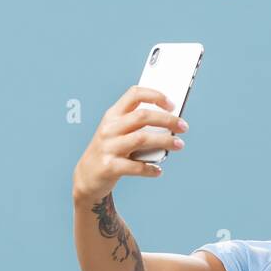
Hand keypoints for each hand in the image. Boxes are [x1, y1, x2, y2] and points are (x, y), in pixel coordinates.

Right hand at [71, 85, 188, 203]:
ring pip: (142, 139)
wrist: (86, 176)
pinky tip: (158, 170)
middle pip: (142, 116)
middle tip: (183, 126)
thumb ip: (138, 126)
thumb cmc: (109, 151)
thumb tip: (170, 126)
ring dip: (164, 141)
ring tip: (179, 145)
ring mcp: (108, 147)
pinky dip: (150, 169)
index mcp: (112, 115)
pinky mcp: (109, 167)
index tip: (172, 104)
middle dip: (167, 120)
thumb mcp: (117, 133)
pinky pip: (136, 167)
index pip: (134, 94)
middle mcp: (109, 128)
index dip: (155, 95)